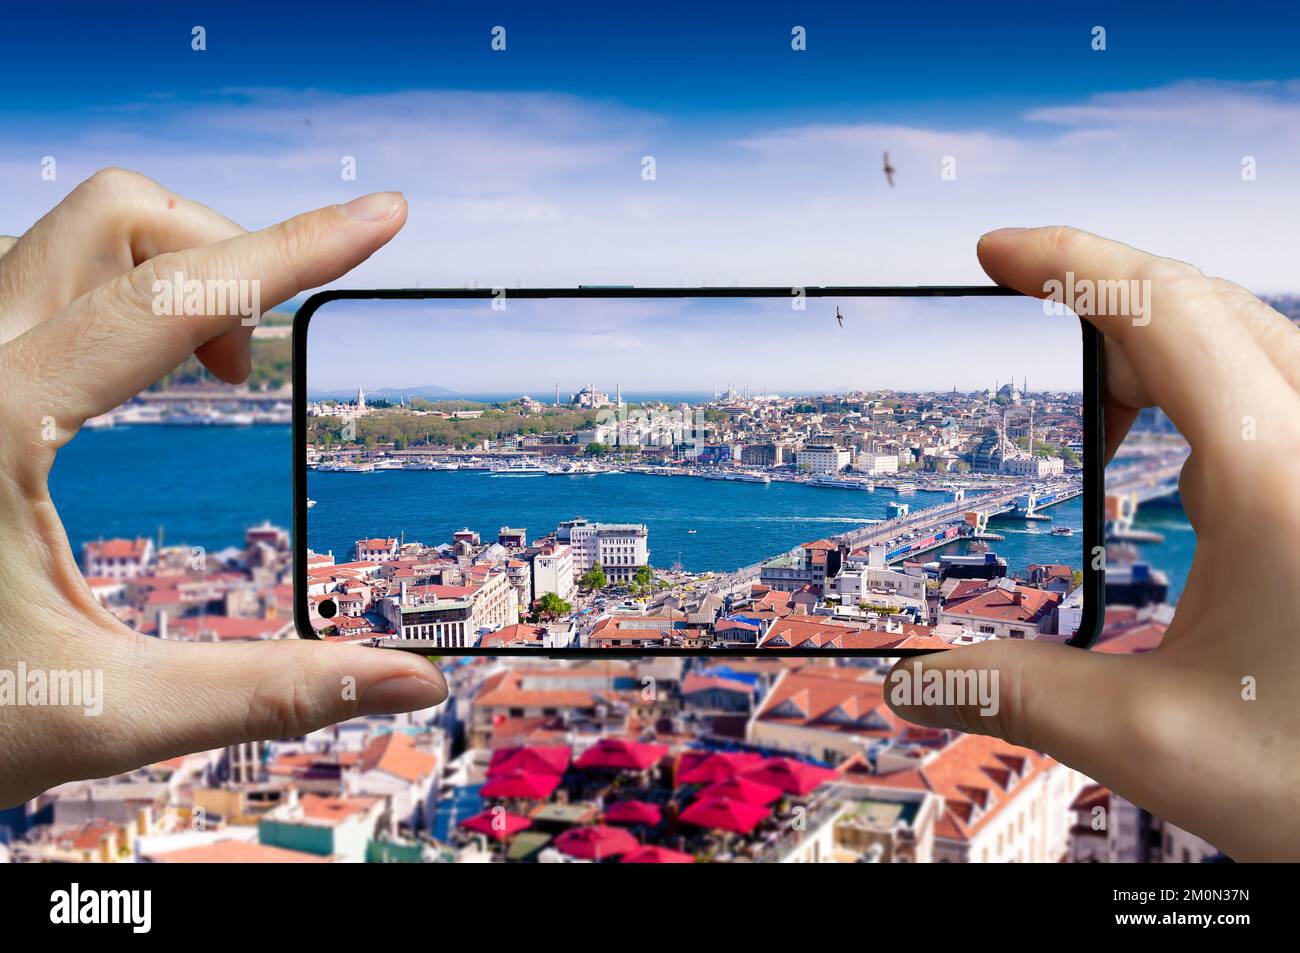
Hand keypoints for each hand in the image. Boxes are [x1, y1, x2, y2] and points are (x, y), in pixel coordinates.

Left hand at [0, 169, 447, 807]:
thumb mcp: (106, 711)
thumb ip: (270, 692)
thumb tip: (415, 683)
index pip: (170, 299)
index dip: (295, 251)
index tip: (383, 217)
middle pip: (115, 219)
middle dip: (223, 255)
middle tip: (260, 368)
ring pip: (72, 237)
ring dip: (171, 273)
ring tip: (219, 374)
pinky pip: (39, 281)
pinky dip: (119, 296)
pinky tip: (140, 376)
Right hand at [886, 226, 1299, 860]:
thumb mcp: (1157, 741)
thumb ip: (1018, 696)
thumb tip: (912, 686)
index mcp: (1275, 476)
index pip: (1156, 309)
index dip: (1065, 261)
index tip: (994, 253)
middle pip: (1206, 308)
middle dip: (1107, 312)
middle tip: (1042, 363)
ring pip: (1251, 345)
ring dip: (1165, 361)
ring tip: (1111, 436)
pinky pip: (1280, 392)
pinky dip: (1214, 399)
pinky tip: (1189, 477)